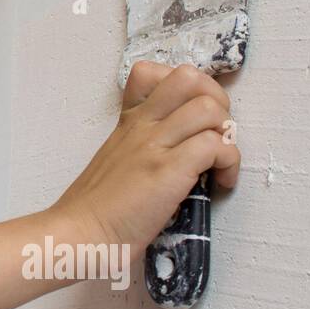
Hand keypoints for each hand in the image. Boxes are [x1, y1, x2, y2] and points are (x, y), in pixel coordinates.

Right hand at [51, 62, 241, 260]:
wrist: (79, 235)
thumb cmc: (94, 210)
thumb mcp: (114, 163)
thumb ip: (138, 149)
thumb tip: (174, 154)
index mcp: (128, 123)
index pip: (150, 73)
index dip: (184, 86)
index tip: (191, 114)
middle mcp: (142, 126)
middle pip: (188, 77)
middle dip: (215, 99)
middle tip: (215, 132)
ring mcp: (155, 146)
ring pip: (208, 107)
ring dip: (226, 132)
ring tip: (219, 160)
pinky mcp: (169, 170)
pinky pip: (216, 146)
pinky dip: (229, 163)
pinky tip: (220, 182)